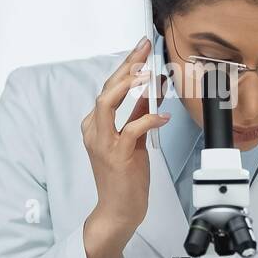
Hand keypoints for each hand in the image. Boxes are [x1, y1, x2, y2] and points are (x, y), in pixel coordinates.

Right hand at [80, 38, 169, 257]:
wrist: (118, 209)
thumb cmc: (124, 177)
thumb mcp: (132, 139)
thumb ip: (138, 114)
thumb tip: (152, 91)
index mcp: (95, 124)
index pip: (109, 87)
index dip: (126, 65)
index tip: (141, 48)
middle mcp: (94, 130)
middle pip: (106, 88)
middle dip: (127, 66)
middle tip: (145, 49)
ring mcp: (103, 142)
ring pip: (106, 103)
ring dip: (127, 86)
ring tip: (147, 74)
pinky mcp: (116, 155)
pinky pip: (131, 129)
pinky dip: (148, 119)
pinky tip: (163, 116)